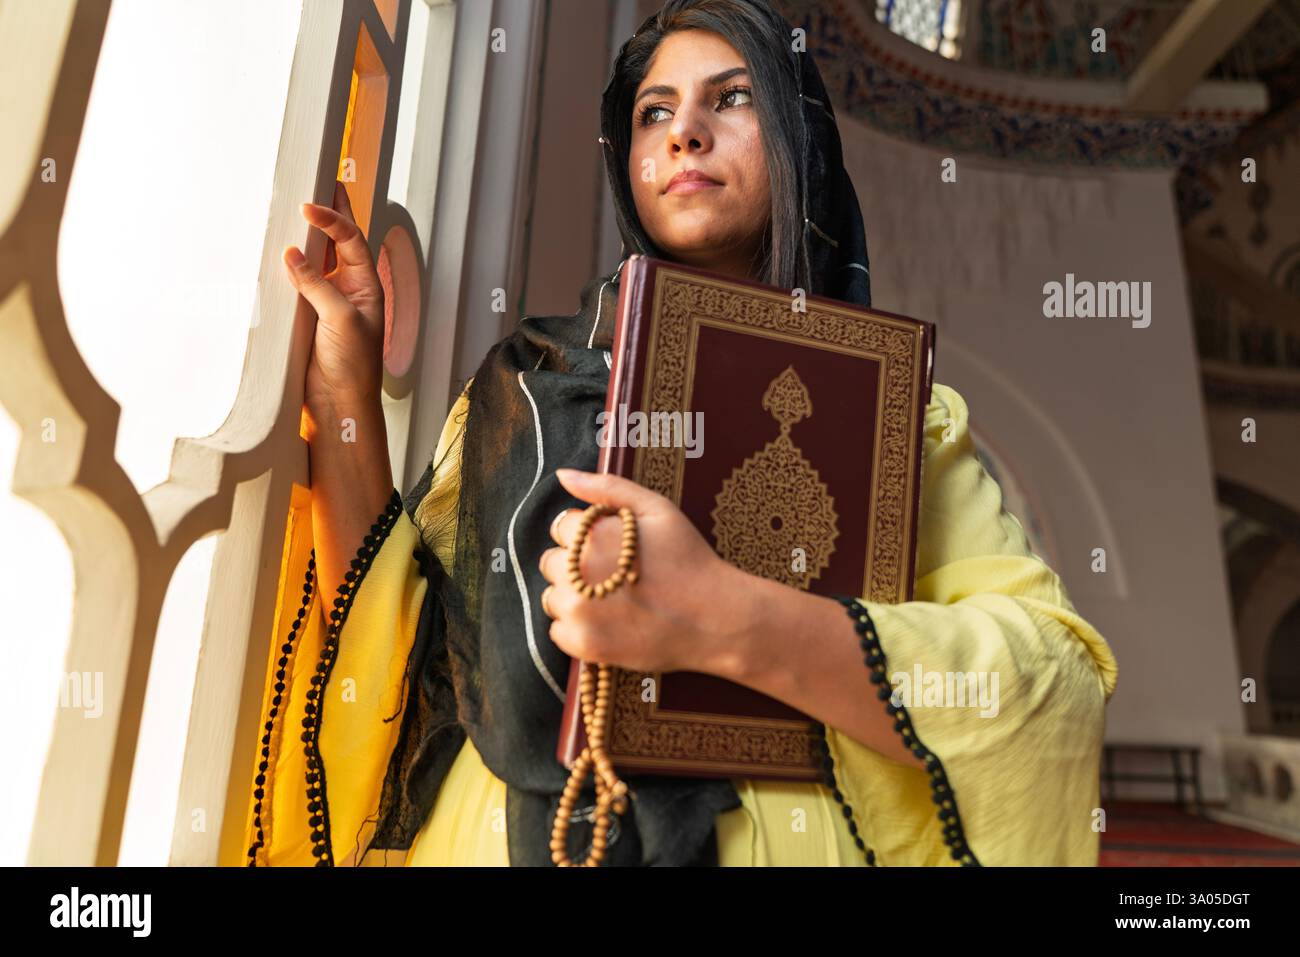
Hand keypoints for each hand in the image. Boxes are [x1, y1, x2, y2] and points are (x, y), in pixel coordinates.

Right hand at [282, 181, 384, 412]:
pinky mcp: (306, 315)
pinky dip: (288, 264)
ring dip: (308, 234)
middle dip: (332, 213)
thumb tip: (292, 253)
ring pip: (317, 259)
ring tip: (299, 205)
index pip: (351, 240)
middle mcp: (349, 288)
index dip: (333, 220)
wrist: (339, 403)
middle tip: (324, 180)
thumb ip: (317, 285)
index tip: (308, 207)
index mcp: (367, 285)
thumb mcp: (340, 320)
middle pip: (339, 241)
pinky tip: (278, 249)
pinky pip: (296, 282)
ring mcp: (327, 300)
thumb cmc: (353, 366)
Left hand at [538, 468, 750, 675]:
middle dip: (576, 565)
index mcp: (593, 535)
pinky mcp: (583, 645)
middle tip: (615, 576)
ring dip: (574, 597)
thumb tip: (563, 475)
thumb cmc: (689, 560)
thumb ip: (607, 488)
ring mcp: (578, 612)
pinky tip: (611, 623)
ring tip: (614, 600)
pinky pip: (559, 631)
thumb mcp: (657, 509)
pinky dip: (578, 629)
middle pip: (551, 562)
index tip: (615, 548)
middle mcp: (578, 573)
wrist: (714, 619)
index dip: (589, 535)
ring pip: (553, 597)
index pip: (562, 527)